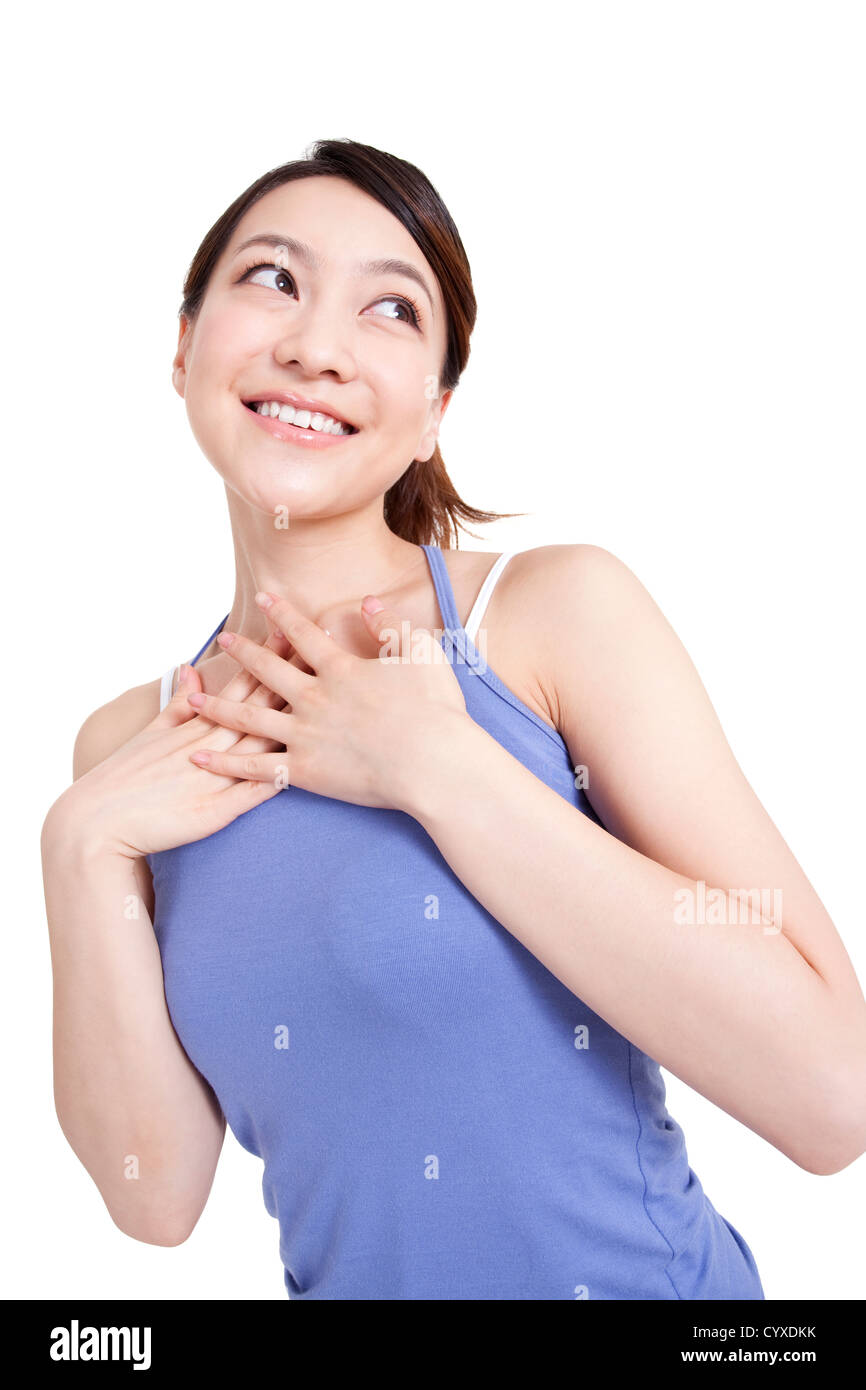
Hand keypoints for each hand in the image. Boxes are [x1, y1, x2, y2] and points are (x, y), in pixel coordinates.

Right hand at [46, 627, 303, 859]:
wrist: (99, 820)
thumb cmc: (127, 777)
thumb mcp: (154, 731)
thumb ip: (180, 701)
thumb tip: (192, 666)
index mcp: (197, 724)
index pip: (241, 684)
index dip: (269, 658)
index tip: (294, 630)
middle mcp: (209, 743)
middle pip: (260, 705)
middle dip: (293, 677)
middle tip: (323, 650)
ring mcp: (215, 775)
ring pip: (262, 742)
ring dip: (295, 721)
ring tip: (327, 702)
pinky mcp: (215, 810)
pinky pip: (253, 793)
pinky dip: (277, 779)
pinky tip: (306, 769)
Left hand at [183, 590, 469, 812]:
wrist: (435, 764)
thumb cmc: (436, 710)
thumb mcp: (421, 653)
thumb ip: (390, 624)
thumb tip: (366, 601)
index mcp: (340, 670)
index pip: (303, 634)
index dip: (281, 614)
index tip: (262, 598)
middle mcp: (314, 699)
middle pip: (267, 671)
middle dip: (243, 652)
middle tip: (222, 640)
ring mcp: (305, 737)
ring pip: (248, 719)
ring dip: (218, 706)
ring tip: (191, 698)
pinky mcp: (304, 773)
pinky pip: (254, 768)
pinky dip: (224, 765)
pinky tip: (198, 758)